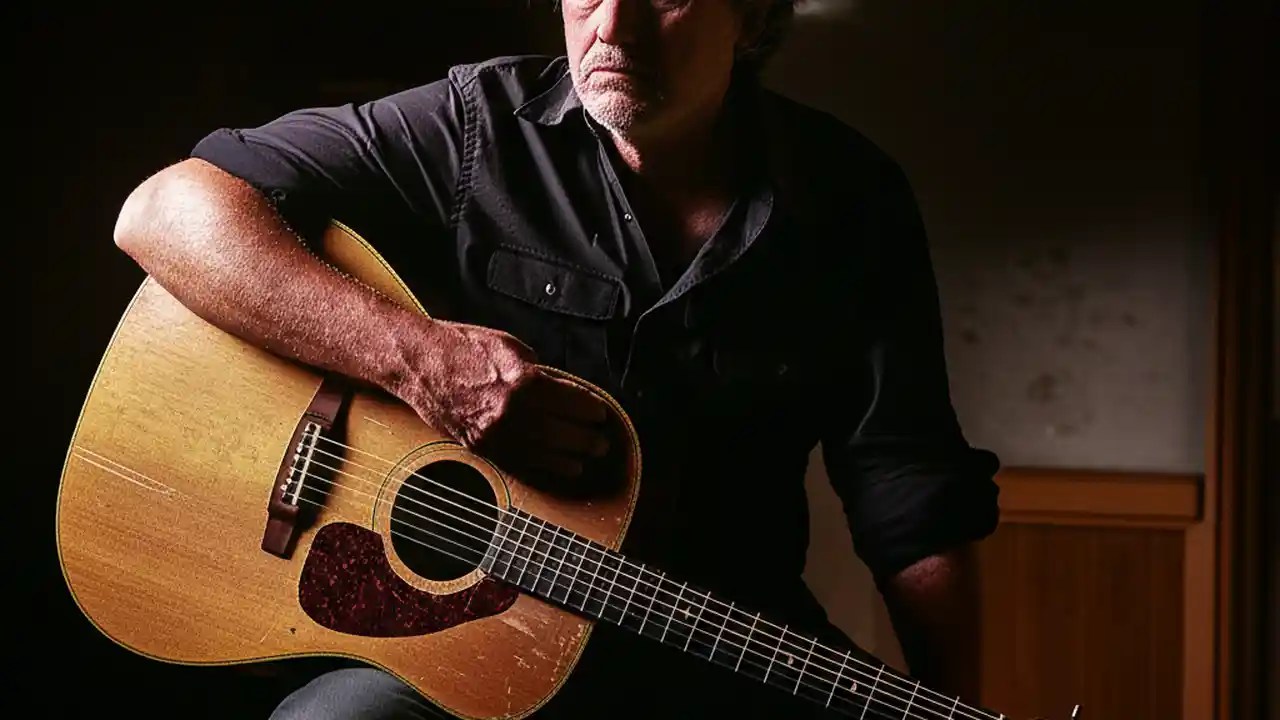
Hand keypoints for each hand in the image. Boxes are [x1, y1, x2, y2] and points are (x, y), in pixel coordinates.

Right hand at [399, 320, 611, 481]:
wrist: (420, 364)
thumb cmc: (463, 348)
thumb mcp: (510, 345)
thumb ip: (538, 369)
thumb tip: (559, 387)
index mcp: (522, 380)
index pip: (571, 401)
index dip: (590, 410)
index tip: (600, 414)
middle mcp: (511, 411)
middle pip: (562, 432)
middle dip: (587, 439)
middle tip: (602, 442)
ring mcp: (495, 432)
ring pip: (544, 452)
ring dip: (571, 457)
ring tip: (588, 458)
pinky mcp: (481, 446)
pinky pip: (520, 461)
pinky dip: (544, 466)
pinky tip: (562, 467)